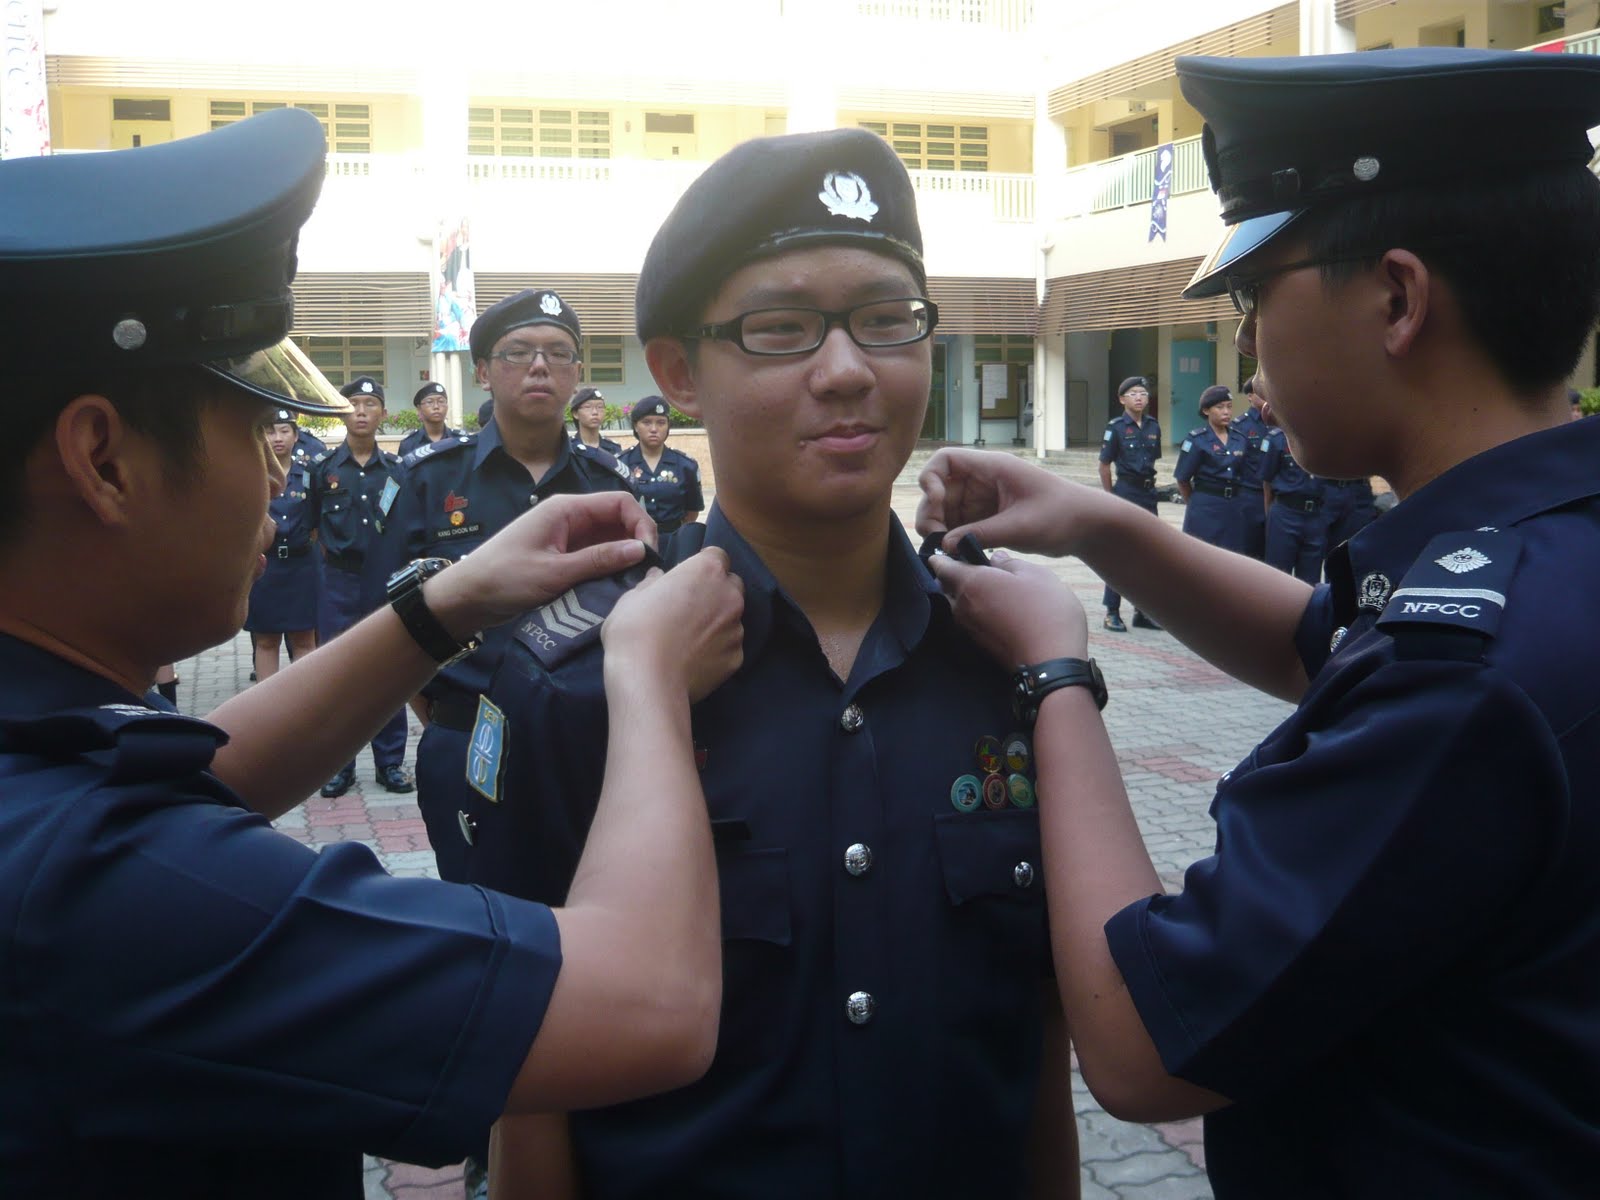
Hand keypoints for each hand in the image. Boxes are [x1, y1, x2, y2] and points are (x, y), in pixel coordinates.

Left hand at [425, 493, 656, 638]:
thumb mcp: (554, 572)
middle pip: (618, 520)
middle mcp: (570, 518)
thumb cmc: (504, 579)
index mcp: (566, 509)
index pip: (620, 502)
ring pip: (610, 540)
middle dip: (636, 542)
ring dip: (623, 558)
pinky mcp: (564, 556)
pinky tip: (614, 588)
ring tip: (632, 584)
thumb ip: (598, 561)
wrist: (467, 597)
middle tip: (644, 573)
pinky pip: (596, 556)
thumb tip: (641, 551)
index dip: (641, 524)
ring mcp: (567, 537)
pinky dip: (608, 568)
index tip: (648, 555)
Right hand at [603, 546, 744, 702]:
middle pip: (731, 585)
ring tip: (689, 640)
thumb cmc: (634, 631)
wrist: (648, 682)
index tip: (686, 579)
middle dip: (715, 591)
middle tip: (689, 607)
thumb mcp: (632, 597)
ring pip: (732, 618)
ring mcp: (737, 629)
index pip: (716, 556)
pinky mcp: (737, 659)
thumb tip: (658, 578)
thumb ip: (652, 583)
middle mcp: (730, 596)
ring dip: (717, 622)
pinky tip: (694, 660)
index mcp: (706, 571)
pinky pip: (729, 647)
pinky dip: (717, 650)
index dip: (702, 566)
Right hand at [916, 449, 1103, 557]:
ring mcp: (985, 499)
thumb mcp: (1020, 526)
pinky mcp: (990, 518)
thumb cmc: (1061, 516)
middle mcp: (984, 480)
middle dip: (933, 513)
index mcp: (992, 468)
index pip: (945, 460)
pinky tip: (957, 554)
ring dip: (941, 529)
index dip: (931, 480)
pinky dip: (954, 538)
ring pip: (948, 510)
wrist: (1088, 526)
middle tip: (935, 542)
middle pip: (941, 489)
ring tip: (946, 552)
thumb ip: (980, 534)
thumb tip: (944, 546)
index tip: (938, 504)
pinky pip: (961, 525)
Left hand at [927, 551, 1087, 667]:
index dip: (942, 557)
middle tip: (976, 569)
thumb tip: (995, 558)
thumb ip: (1010, 563)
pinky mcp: (979, 647)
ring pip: (959, 607)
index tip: (945, 552)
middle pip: (947, 588)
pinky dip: (978, 615)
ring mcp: (969, 630)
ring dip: (968, 598)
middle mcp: (962, 607)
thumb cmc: (1046, 612)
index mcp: (971, 583)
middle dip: (955, 578)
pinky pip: (970, 623)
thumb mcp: (1036, 575)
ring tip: (991, 591)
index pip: (941, 566)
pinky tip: (998, 613)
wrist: (1051, 664)